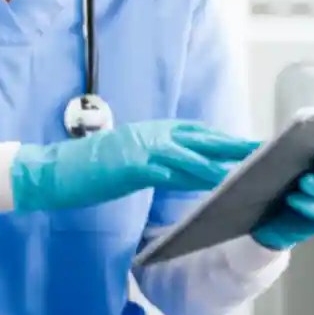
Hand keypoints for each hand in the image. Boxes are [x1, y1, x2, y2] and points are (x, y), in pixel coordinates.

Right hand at [10, 120, 259, 212]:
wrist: (52, 172)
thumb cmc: (87, 170)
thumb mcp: (126, 160)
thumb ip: (153, 160)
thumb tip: (181, 170)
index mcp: (147, 131)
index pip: (193, 131)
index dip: (221, 137)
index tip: (247, 143)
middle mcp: (148, 134)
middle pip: (201, 137)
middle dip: (232, 144)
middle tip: (261, 149)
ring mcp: (140, 148)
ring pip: (191, 153)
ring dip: (221, 161)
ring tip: (248, 170)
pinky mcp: (132, 165)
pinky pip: (171, 171)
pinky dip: (194, 176)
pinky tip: (212, 183)